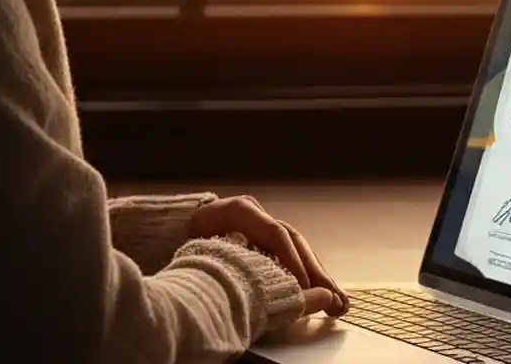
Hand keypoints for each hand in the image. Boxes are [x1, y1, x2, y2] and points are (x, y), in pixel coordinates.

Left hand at [188, 195, 348, 316]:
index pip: (276, 234)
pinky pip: (288, 253)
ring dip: (317, 275)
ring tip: (337, 300)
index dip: (292, 261)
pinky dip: (304, 273)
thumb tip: (244, 273)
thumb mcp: (197, 245)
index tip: (304, 288)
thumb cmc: (180, 236)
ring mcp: (260, 223)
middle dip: (316, 273)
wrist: (173, 224)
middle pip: (294, 241)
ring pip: (296, 247)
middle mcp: (256, 213)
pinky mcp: (260, 237)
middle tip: (336, 299)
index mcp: (240, 210)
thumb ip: (222, 257)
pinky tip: (319, 291)